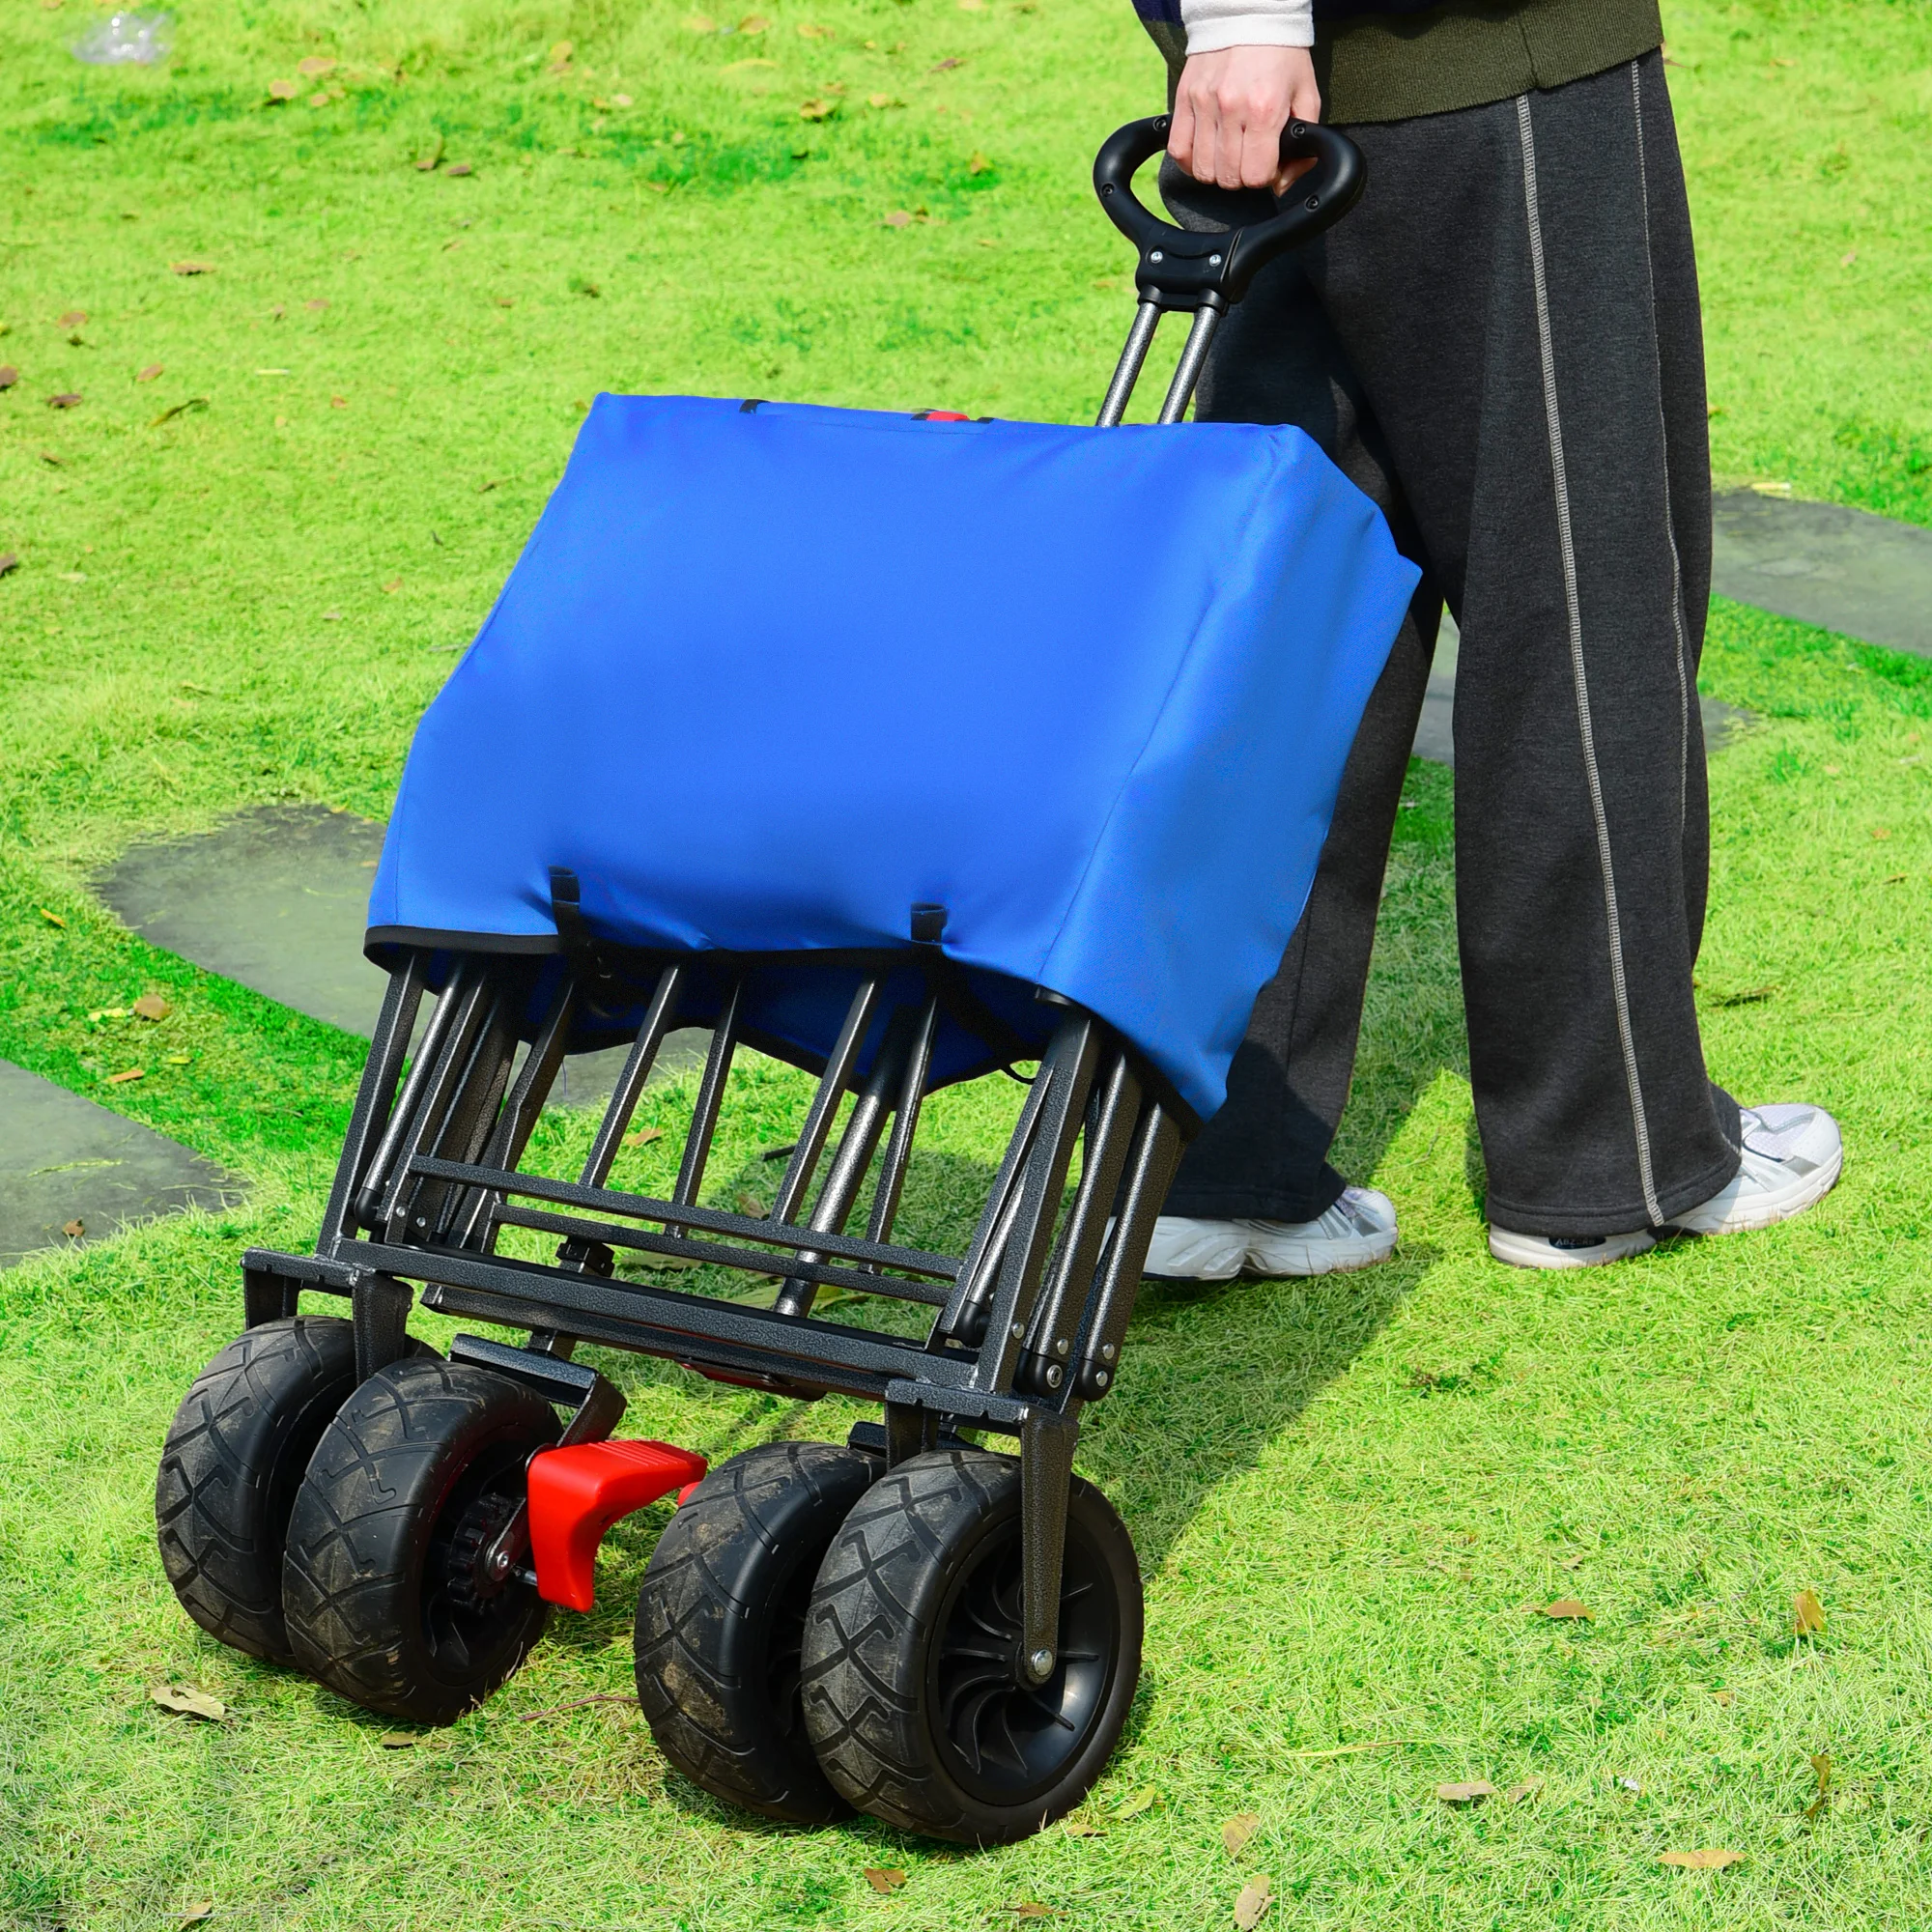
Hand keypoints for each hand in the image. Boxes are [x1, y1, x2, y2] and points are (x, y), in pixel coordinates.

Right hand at [1169, 45, 1321, 193]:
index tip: (1267, 163)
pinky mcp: (1184, 97)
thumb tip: (1282, 184)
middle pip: (1228, 177)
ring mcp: (1203, 104)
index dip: (1264, 177)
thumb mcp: (1307, 96)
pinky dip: (1190, 161)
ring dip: (1216, 170)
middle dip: (1241, 177)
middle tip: (1248, 158)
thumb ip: (1303, 144)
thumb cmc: (1283, 56)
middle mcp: (1231, 108)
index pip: (1256, 175)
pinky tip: (1205, 151)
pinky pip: (1178, 150)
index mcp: (1265, 109)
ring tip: (1227, 154)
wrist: (1250, 14)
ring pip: (1202, 170)